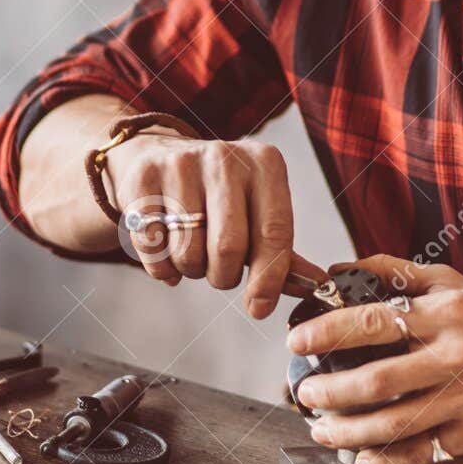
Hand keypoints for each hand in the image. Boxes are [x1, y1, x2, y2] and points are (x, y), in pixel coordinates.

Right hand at [106, 132, 323, 317]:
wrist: (158, 156)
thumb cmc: (218, 194)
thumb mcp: (257, 210)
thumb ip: (283, 251)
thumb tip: (318, 285)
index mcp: (265, 163)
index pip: (275, 231)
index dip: (269, 278)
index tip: (259, 307)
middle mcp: (225, 158)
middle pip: (229, 247)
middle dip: (223, 276)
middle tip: (219, 274)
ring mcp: (181, 164)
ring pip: (188, 251)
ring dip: (191, 270)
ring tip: (193, 254)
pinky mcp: (144, 178)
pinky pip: (154, 248)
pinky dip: (162, 267)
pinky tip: (167, 252)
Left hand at [287, 255, 462, 463]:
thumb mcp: (456, 285)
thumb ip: (398, 272)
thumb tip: (344, 267)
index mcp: (447, 315)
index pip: (375, 321)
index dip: (329, 332)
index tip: (299, 340)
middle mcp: (454, 357)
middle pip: (377, 381)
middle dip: (330, 391)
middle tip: (303, 393)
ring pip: (393, 424)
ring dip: (347, 431)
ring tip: (321, 428)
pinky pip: (419, 453)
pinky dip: (385, 460)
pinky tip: (362, 456)